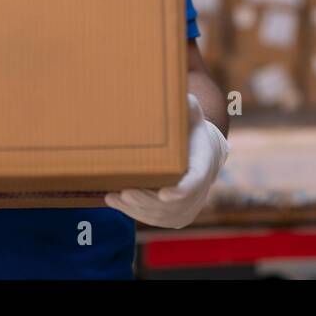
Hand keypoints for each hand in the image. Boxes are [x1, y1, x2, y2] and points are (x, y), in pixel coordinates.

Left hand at [105, 94, 228, 228]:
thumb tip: (180, 95)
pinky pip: (155, 219)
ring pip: (160, 214)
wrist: (203, 154)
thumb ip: (188, 107)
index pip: (194, 183)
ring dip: (136, 208)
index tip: (165, 193)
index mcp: (203, 167)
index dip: (181, 191)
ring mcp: (187, 208)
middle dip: (147, 200)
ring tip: (113, 197)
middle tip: (124, 192)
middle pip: (172, 204)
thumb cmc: (192, 131)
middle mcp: (199, 192)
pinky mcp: (175, 217)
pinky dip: (134, 212)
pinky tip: (115, 201)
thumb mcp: (192, 115)